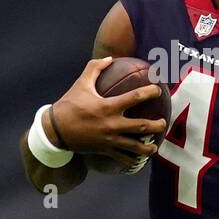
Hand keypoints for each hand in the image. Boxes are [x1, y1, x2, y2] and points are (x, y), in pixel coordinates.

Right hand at [47, 57, 167, 168]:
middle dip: (157, 125)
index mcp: (108, 106)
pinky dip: (132, 160)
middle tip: (163, 122)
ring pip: (135, 146)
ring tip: (155, 146)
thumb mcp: (81, 83)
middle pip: (142, 126)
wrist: (54, 130)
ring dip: (148, 147)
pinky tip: (138, 160)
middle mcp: (111, 124)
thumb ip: (95, 68)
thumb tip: (110, 58)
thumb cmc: (69, 104)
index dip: (150, 92)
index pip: (135, 97)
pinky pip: (122, 158)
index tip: (158, 90)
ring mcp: (109, 140)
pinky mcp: (104, 150)